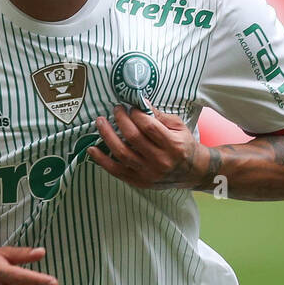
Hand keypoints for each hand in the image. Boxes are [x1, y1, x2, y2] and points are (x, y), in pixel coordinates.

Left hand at [88, 104, 213, 189]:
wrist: (192, 172)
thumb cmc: (184, 145)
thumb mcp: (178, 127)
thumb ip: (159, 116)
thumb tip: (139, 103)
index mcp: (173, 146)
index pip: (149, 127)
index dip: (136, 114)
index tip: (130, 107)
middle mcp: (160, 161)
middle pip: (133, 138)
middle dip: (121, 120)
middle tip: (115, 109)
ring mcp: (148, 173)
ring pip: (121, 153)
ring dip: (107, 136)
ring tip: (100, 122)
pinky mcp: (139, 182)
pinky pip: (115, 171)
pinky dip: (101, 160)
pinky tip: (91, 149)